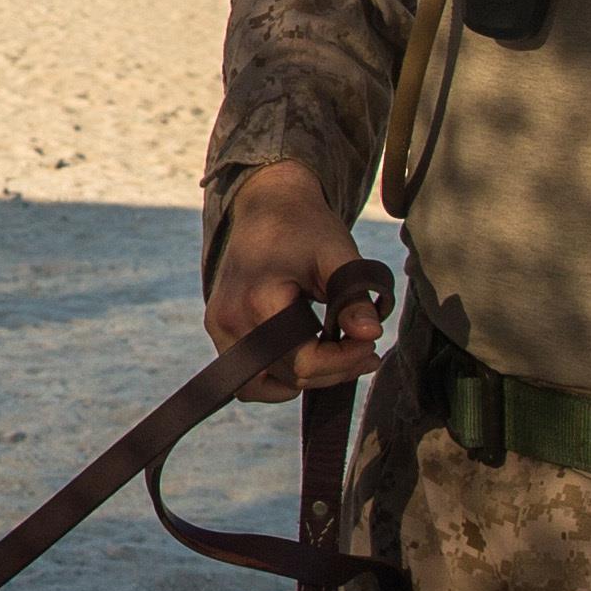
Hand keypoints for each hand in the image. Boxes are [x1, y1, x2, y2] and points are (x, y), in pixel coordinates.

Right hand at [207, 161, 385, 401]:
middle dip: (334, 370)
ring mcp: (218, 327)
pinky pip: (246, 375)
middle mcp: (229, 320)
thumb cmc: (305, 227)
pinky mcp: (218, 329)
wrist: (267, 205)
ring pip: (261, 385)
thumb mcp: (337, 255)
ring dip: (305, 379)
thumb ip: (354, 296)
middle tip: (367, 351)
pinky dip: (278, 376)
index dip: (344, 361)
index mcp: (257, 302)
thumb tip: (370, 335)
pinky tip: (309, 357)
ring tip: (339, 358)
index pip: (304, 362)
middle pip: (288, 377)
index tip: (372, 344)